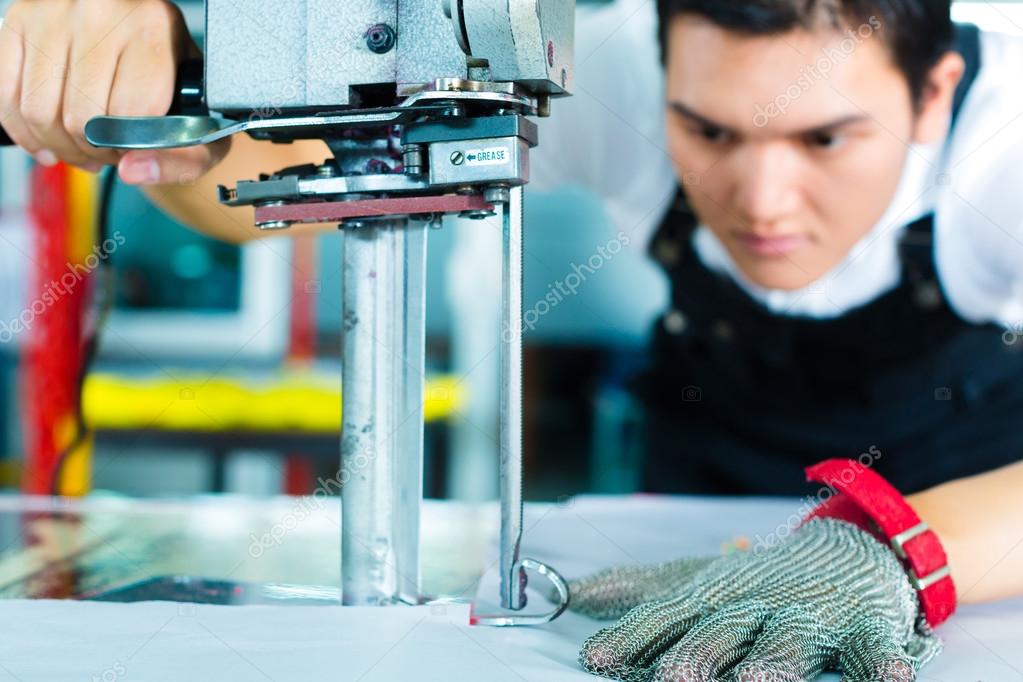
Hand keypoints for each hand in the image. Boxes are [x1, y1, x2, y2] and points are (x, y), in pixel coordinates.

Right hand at [0, 0, 227, 183]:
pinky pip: (7, 95)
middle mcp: (102, 12)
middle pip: (81, 117)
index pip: (130, 112)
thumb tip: (134, 170)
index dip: (131, 147)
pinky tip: (48, 141)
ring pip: (40, 111)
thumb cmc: (174, 82)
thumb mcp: (203, 121)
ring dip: (60, 146)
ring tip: (83, 147)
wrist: (145, 37)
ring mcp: (55, 13)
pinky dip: (25, 131)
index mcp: (153, 30)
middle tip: (108, 152)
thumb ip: (184, 159)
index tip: (134, 150)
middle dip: (94, 152)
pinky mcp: (21, 21)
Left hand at [569, 519, 940, 680]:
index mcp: (715, 597)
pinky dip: (882, 667)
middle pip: (724, 630)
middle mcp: (758, 605)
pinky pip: (875, 651)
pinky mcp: (866, 629)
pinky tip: (888, 681)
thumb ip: (640, 596)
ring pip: (792, 640)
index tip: (596, 659)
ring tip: (760, 678)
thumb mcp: (697, 585)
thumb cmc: (759, 583)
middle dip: (698, 652)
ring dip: (778, 659)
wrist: (849, 550)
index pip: (666, 617)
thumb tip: (574, 598)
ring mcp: (812, 615)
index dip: (631, 639)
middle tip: (675, 677)